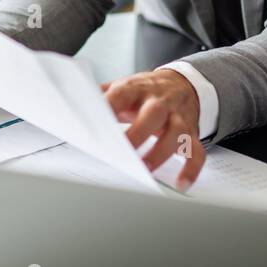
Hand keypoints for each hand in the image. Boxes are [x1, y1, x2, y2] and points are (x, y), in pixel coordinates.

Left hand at [102, 68, 204, 187]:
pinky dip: (191, 169)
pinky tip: (181, 183)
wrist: (181, 83)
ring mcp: (178, 117)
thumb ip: (98, 96)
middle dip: (139, 133)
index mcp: (137, 89)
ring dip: (162, 152)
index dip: (109, 107)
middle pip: (153, 114)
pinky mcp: (191, 133)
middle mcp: (160, 102)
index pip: (121, 95)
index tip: (95, 122)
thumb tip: (70, 104)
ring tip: (147, 170)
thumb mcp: (121, 86)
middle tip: (124, 152)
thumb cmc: (145, 91)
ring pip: (177, 133)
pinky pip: (196, 152)